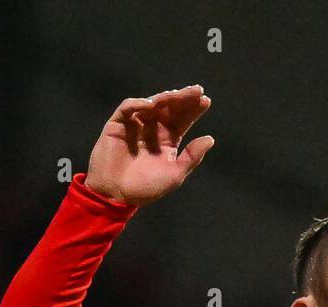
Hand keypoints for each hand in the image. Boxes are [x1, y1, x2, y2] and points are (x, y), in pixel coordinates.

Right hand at [85, 85, 214, 205]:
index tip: (206, 100)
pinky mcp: (117, 125)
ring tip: (177, 95)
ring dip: (165, 98)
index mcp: (167, 140)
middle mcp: (152, 129)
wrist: (116, 195)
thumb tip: (211, 139)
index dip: (193, 109)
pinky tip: (151, 104)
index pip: (182, 119)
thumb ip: (192, 157)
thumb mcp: (175, 175)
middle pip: (170, 108)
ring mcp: (135, 125)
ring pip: (152, 104)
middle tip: (196, 90)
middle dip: (183, 98)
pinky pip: (127, 108)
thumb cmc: (146, 188)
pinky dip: (137, 104)